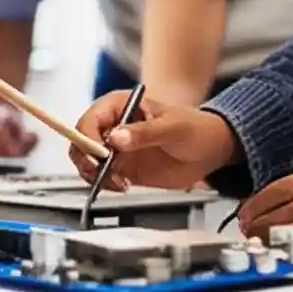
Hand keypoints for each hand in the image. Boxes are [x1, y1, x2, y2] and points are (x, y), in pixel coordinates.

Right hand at [69, 91, 239, 190]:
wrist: (212, 150)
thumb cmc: (195, 127)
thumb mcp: (173, 127)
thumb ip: (145, 132)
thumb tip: (116, 137)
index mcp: (118, 106)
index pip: (89, 120)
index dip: (87, 138)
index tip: (98, 155)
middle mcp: (111, 126)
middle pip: (80, 141)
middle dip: (85, 158)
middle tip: (100, 171)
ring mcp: (115, 148)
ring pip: (86, 161)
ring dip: (94, 174)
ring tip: (116, 181)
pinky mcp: (121, 167)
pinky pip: (100, 176)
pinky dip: (104, 184)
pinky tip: (122, 185)